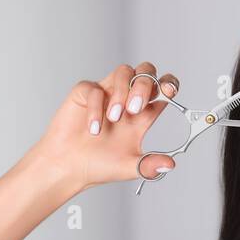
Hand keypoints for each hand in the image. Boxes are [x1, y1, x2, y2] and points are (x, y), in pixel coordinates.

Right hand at [34, 61, 179, 193]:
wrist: (68, 167)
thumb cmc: (98, 166)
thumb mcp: (129, 168)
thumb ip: (149, 166)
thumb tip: (170, 165)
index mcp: (142, 115)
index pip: (162, 89)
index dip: (168, 84)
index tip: (169, 91)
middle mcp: (126, 99)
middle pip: (146, 72)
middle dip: (144, 84)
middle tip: (135, 108)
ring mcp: (106, 93)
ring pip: (123, 71)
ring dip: (122, 92)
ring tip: (114, 118)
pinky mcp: (85, 93)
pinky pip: (94, 88)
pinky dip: (96, 107)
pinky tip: (94, 129)